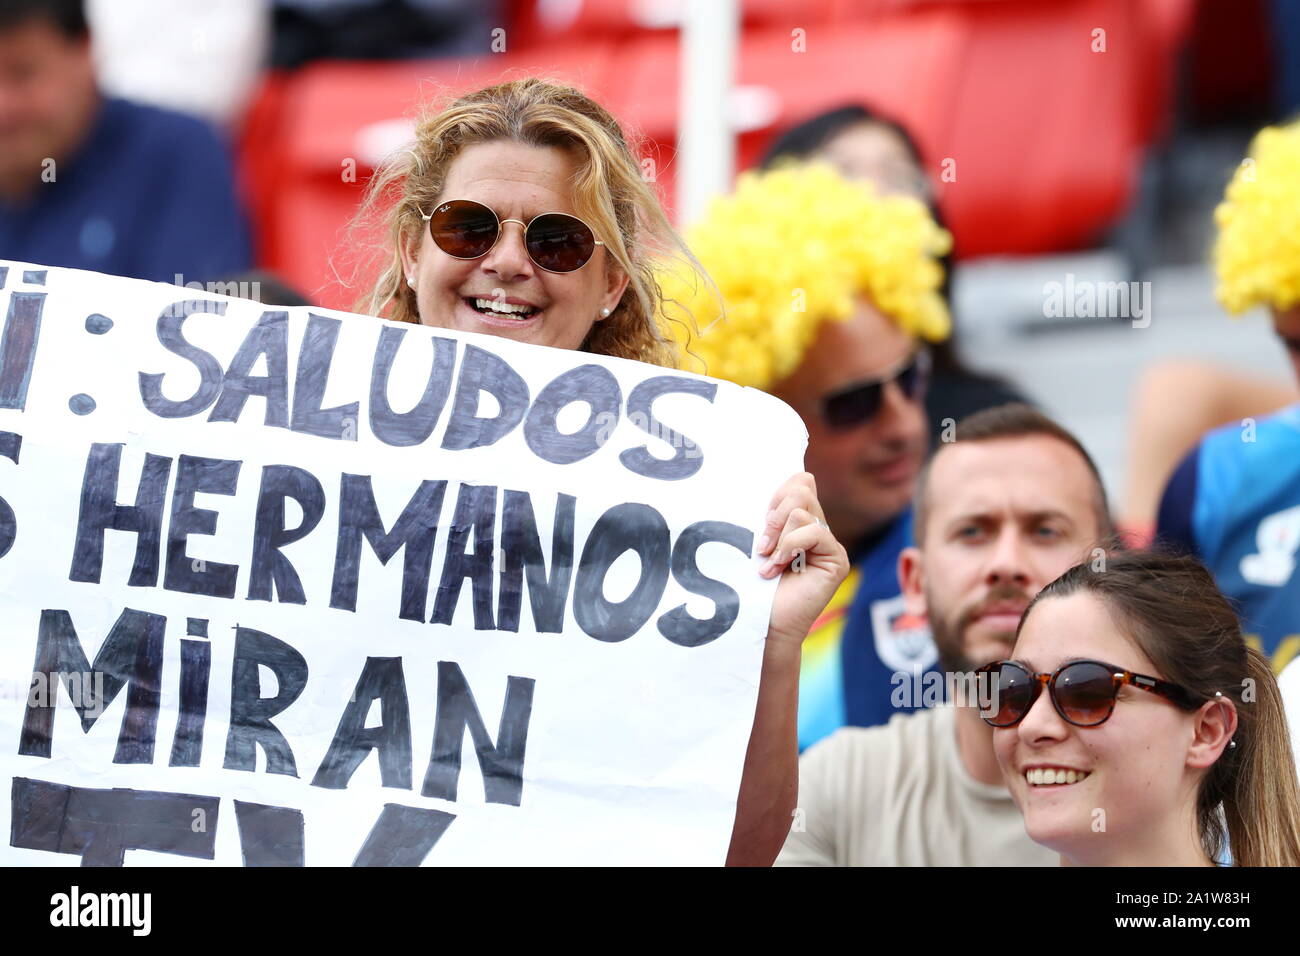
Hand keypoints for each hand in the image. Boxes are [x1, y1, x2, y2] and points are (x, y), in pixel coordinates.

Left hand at [755, 472, 849, 649]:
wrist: (762, 623)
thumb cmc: (754, 586)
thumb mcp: (758, 541)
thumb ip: (772, 514)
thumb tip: (796, 478)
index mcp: (799, 521)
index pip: (801, 481)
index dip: (778, 494)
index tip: (761, 522)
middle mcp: (818, 529)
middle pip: (801, 489)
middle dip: (774, 515)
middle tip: (762, 546)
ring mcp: (830, 544)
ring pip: (801, 511)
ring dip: (777, 537)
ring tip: (768, 562)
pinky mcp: (837, 559)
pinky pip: (813, 532)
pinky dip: (789, 547)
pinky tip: (778, 568)